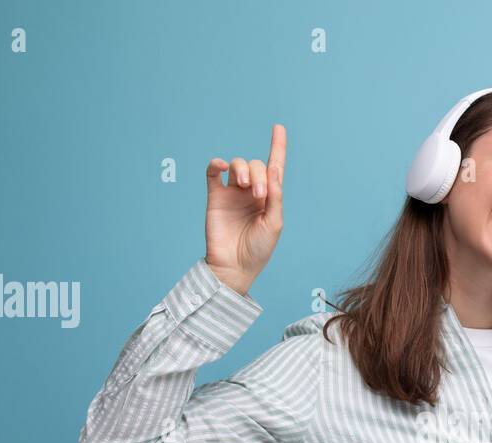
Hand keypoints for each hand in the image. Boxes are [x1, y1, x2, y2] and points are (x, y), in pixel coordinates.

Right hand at [204, 124, 286, 294]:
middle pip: (256, 165)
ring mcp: (232, 192)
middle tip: (260, 195)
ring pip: (238, 165)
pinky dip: (218, 164)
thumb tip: (274, 169)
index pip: (274, 168)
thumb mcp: (274, 223)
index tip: (278, 128)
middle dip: (260, 175)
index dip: (277, 147)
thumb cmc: (258, 249)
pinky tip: (223, 166)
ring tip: (246, 188)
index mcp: (269, 198)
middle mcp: (251, 192)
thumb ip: (276, 196)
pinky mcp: (215, 196)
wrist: (234, 266)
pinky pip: (214, 171)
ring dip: (244, 171)